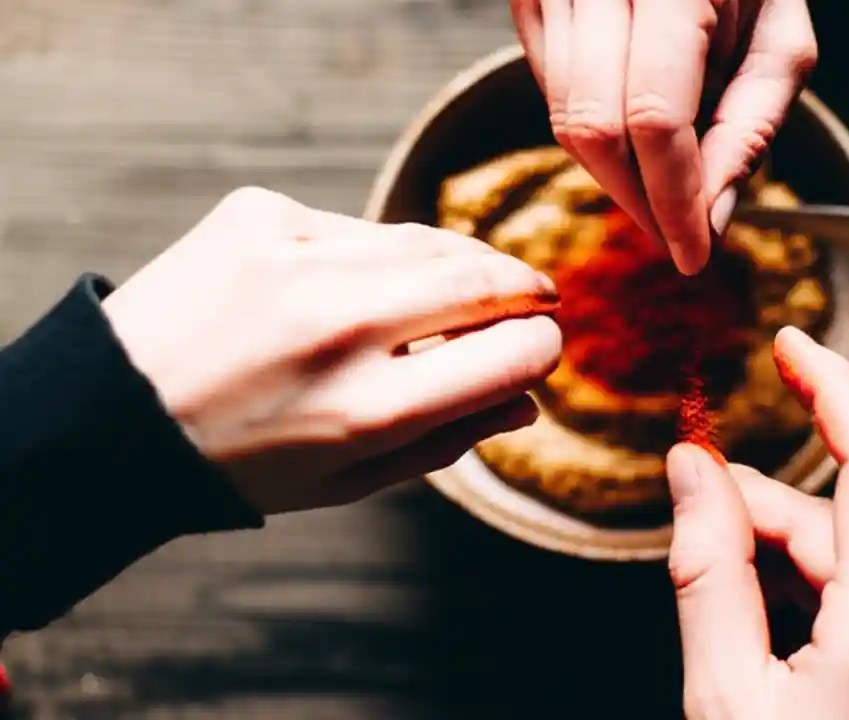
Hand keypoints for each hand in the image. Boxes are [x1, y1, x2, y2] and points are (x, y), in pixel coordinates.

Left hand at [103, 187, 561, 514]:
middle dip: (523, 292)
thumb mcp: (350, 481)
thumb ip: (448, 440)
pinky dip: (375, 254)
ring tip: (466, 284)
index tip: (541, 345)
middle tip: (534, 300)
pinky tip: (351, 285)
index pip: (514, 354)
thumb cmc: (242, 461)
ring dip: (461, 264)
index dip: (542, 347)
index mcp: (370, 410)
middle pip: (483, 282)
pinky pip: (357, 227)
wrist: (113, 415)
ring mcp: (298, 259)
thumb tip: (527, 399)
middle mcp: (341, 328)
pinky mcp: (262, 216)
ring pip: (427, 242)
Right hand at [510, 0, 816, 274]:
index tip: (694, 255)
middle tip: (678, 233)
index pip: (653, 118)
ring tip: (665, 179)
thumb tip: (709, 218)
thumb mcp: (782, 35)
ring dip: (617, 175)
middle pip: (594, 129)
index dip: (671, 200)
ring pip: (564, 120)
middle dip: (639, 201)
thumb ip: (752, 125)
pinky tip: (634, 127)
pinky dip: (595, 132)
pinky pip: (550, 93)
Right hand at [665, 327, 848, 718]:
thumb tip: (694, 469)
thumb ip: (708, 573)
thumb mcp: (724, 701)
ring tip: (746, 622)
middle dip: (770, 519)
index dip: (832, 386)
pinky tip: (792, 640)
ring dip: (802, 566)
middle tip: (701, 537)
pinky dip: (839, 601)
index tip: (791, 346)